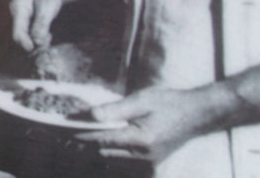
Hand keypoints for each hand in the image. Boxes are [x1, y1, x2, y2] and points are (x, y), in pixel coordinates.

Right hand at [9, 0, 63, 51]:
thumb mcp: (47, 6)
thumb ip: (42, 23)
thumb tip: (37, 42)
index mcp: (18, 9)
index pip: (17, 32)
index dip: (25, 43)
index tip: (36, 48)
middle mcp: (16, 17)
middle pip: (20, 38)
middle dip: (33, 44)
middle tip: (47, 42)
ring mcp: (20, 21)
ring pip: (25, 39)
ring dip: (37, 43)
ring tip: (49, 36)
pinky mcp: (25, 25)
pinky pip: (30, 37)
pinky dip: (39, 40)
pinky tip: (48, 35)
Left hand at [76, 86, 233, 161]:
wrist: (198, 113)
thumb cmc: (170, 102)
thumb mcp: (142, 100)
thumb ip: (115, 109)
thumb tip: (91, 115)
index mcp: (141, 139)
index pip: (102, 139)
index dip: (80, 134)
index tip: (62, 129)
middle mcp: (143, 154)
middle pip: (104, 151)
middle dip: (85, 141)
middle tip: (65, 131)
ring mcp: (147, 159)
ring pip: (112, 157)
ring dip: (96, 147)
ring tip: (78, 134)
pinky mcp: (150, 159)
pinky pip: (123, 158)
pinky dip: (110, 149)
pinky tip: (101, 138)